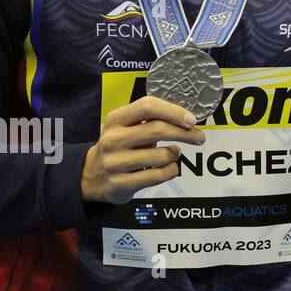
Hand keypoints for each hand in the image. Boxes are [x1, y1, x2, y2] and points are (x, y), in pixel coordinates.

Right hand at [81, 96, 206, 203]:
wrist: (90, 176)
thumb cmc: (120, 146)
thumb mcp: (127, 127)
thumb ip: (151, 120)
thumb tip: (187, 120)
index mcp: (115, 120)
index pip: (148, 106)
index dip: (174, 111)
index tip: (191, 120)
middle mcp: (112, 139)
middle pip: (158, 130)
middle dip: (185, 133)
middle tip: (199, 137)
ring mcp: (114, 163)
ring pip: (162, 156)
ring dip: (175, 155)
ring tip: (173, 153)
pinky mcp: (120, 184)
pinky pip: (158, 176)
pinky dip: (171, 171)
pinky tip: (168, 167)